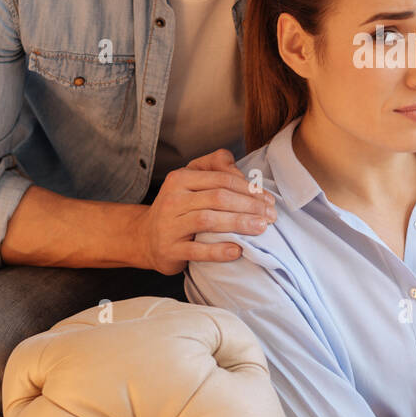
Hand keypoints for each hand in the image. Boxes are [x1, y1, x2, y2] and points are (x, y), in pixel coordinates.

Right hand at [131, 148, 276, 274]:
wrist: (145, 237)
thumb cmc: (178, 207)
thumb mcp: (191, 179)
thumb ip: (215, 165)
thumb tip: (236, 166)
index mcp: (181, 178)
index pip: (222, 179)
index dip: (249, 189)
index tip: (269, 201)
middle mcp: (173, 199)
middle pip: (218, 198)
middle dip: (249, 206)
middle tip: (271, 216)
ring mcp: (169, 225)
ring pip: (208, 220)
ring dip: (238, 223)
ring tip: (261, 228)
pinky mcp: (169, 250)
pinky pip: (196, 251)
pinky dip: (218, 251)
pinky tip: (237, 250)